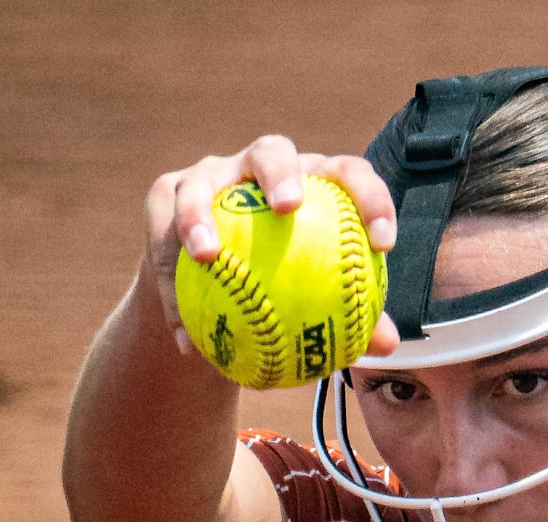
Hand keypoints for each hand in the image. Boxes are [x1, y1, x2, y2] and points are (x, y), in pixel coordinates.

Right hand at [142, 135, 399, 358]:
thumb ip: (350, 317)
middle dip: (280, 172)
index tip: (382, 244)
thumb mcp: (316, 304)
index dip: (370, 198)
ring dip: (197, 217)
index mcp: (311, 182)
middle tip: (288, 208)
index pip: (348, 175)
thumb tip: (386, 344)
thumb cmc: (282, 291)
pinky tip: (183, 333)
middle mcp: (258, 168)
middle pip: (271, 151)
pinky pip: (160, 237)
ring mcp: (208, 176)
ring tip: (205, 257)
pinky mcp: (165, 195)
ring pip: (199, 185)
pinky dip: (168, 286)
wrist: (211, 295)